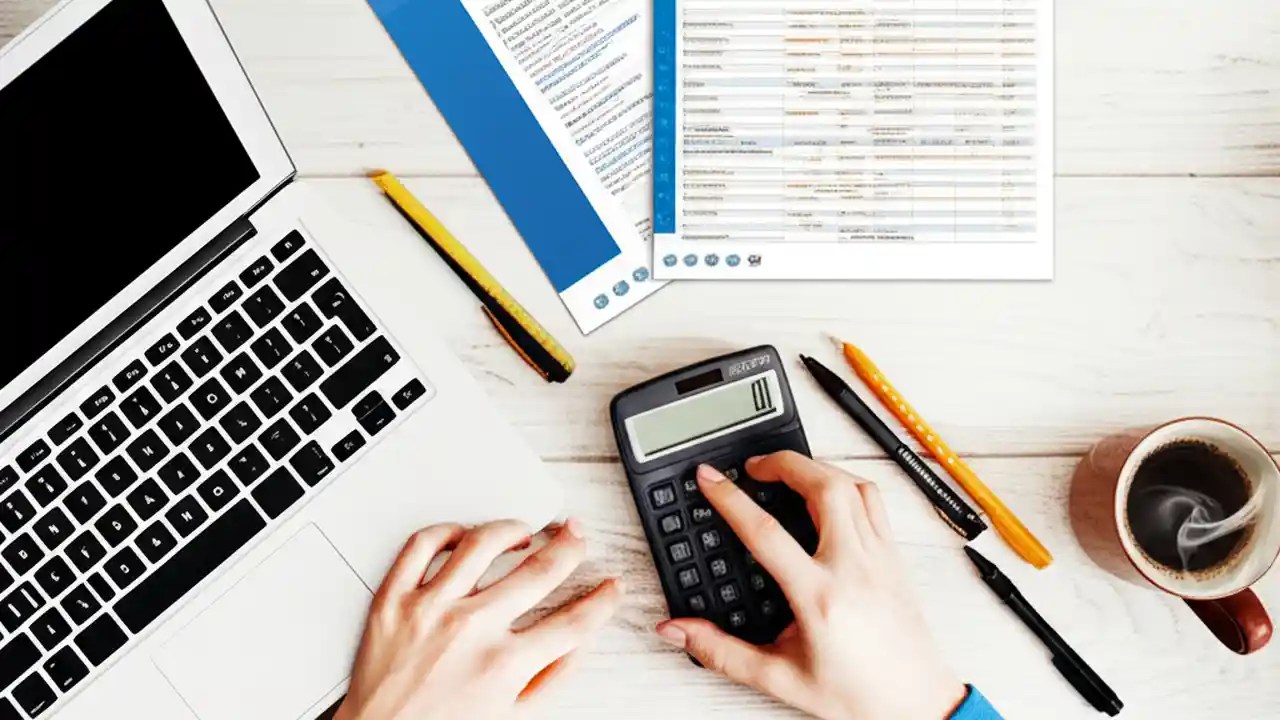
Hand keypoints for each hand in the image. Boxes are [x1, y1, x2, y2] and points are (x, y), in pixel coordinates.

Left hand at [336, 519, 622, 719]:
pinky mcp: (392, 599)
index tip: (610, 588)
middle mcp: (470, 630)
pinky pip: (422, 545)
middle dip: (570, 547)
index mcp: (505, 665)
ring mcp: (429, 609)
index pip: (573, 621)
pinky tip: (463, 535)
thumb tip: (580, 641)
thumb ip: (551, 678)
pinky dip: (447, 531)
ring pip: (483, 542)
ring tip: (524, 530)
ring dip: (514, 528)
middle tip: (576, 536)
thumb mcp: (511, 716)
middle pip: (540, 570)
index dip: (602, 600)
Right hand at [656, 452, 965, 719]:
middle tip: (753, 466)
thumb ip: (722, 652)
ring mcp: (880, 557)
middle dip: (782, 462)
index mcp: (820, 597)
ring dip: (816, 467)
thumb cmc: (860, 695)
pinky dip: (846, 483)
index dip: (730, 499)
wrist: (918, 705)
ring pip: (853, 485)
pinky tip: (829, 492)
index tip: (709, 479)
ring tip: (788, 472)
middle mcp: (854, 568)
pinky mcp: (895, 558)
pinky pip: (874, 501)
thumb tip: (680, 631)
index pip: (766, 532)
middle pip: (822, 486)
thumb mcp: (779, 679)